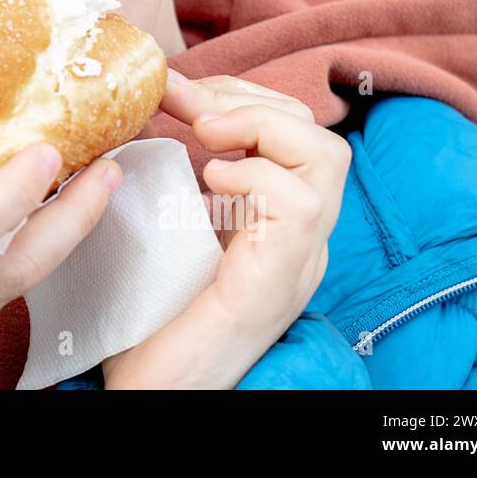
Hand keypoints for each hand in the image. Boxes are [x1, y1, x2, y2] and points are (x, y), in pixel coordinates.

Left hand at [101, 70, 351, 386]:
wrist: (157, 390)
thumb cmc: (149, 315)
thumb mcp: (163, 225)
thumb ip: (170, 173)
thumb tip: (149, 106)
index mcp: (275, 222)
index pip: (292, 131)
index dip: (239, 94)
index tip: (175, 87)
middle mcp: (300, 238)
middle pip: (321, 137)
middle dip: (251, 99)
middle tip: (192, 106)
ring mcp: (299, 258)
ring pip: (327, 158)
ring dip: (262, 126)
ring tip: (207, 136)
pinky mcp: (282, 277)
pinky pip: (301, 203)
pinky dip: (255, 174)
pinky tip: (210, 182)